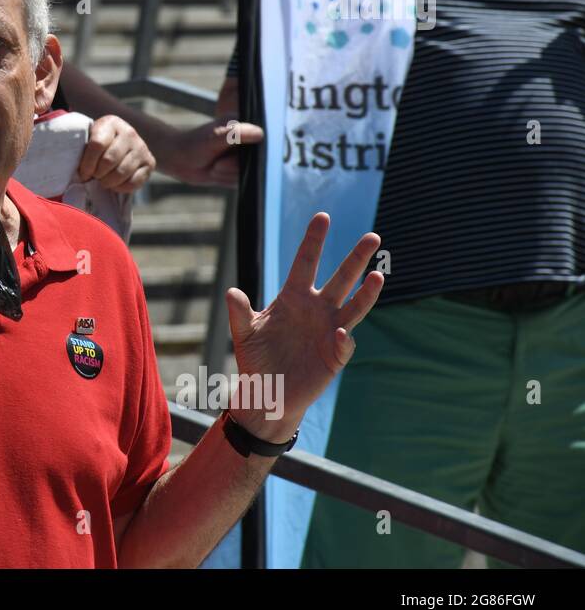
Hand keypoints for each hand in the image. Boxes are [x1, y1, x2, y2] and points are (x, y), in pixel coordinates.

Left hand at [76, 115, 155, 192]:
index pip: (97, 145)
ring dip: (108, 182)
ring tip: (103, 181)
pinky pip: (134, 182)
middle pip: (109, 160)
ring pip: (121, 172)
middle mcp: (129, 132)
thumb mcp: (88, 140)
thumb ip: (83, 150)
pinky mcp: (150, 162)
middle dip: (97, 173)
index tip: (83, 172)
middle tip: (94, 176)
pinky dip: (121, 187)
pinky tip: (115, 184)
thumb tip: (81, 174)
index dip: (87, 163)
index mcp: (111, 123)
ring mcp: (141, 147)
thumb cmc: (98, 146)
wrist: (118, 145)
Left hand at [157, 117, 263, 185]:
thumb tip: (260, 134)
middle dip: (233, 167)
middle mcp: (248, 141)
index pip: (263, 143)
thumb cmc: (194, 144)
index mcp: (246, 126)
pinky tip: (216, 173)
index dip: (247, 154)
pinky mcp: (238, 170)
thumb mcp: (214, 137)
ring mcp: (243, 156)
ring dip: (227, 175)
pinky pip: (241, 182)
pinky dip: (226, 180)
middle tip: (216, 163)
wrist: (177, 159)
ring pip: (248, 175)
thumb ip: (236, 134)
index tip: (227, 152)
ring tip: (214, 166)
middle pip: (256, 163)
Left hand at [223, 213, 383, 441]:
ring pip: (354, 306)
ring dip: (366, 293)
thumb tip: (231, 291)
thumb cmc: (255, 359)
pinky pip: (344, 343)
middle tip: (373, 236)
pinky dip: (344, 338)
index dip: (314, 241)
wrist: (267, 393)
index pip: (305, 263)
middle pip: (340, 278)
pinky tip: (341, 334)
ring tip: (378, 275)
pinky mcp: (334, 354)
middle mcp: (316, 309)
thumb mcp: (244, 333)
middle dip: (356, 258)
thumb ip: (240, 313)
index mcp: (292, 297)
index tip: (323, 216)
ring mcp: (329, 330)